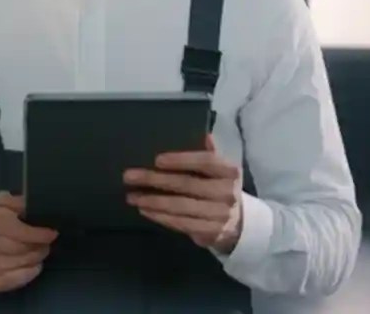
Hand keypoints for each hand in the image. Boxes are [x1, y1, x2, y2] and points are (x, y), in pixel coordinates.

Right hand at [0, 190, 58, 292]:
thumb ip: (17, 202)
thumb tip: (37, 206)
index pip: (21, 230)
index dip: (40, 234)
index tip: (53, 233)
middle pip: (24, 248)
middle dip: (40, 246)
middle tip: (47, 244)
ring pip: (24, 263)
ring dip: (37, 258)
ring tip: (41, 252)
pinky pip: (19, 279)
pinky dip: (31, 272)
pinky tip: (34, 265)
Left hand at [124, 134, 243, 252]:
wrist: (239, 224)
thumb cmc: (221, 189)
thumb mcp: (220, 170)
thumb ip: (211, 154)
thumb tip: (205, 135)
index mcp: (230, 171)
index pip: (206, 162)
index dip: (181, 160)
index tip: (157, 160)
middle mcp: (227, 192)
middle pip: (187, 184)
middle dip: (155, 179)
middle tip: (129, 176)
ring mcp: (219, 215)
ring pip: (180, 206)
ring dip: (152, 201)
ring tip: (132, 196)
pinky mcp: (210, 233)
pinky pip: (180, 223)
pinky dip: (160, 216)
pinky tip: (145, 210)